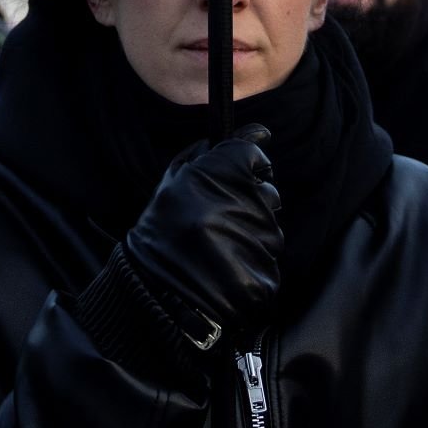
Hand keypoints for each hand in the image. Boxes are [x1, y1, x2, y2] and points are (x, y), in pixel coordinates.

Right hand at [124, 126, 283, 339]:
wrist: (157, 294)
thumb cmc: (161, 233)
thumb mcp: (175, 181)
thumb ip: (211, 154)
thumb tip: (256, 133)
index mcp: (221, 173)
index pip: (256, 156)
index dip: (248, 166)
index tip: (236, 177)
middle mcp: (245, 200)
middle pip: (268, 192)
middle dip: (250, 201)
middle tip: (219, 218)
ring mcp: (259, 237)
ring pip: (270, 226)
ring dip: (251, 232)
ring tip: (218, 246)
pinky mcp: (267, 268)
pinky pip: (268, 255)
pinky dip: (252, 259)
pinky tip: (226, 266)